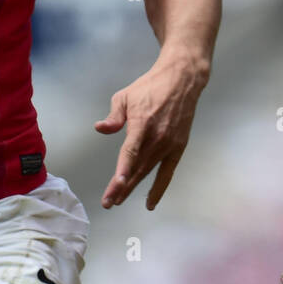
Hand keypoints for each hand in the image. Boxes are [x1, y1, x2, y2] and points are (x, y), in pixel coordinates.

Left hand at [94, 57, 206, 209]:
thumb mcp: (125, 96)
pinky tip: (150, 203)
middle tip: (107, 202)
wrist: (181, 80)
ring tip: (118, 201)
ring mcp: (169, 143)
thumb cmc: (150, 86)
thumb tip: (100, 129)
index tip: (116, 186)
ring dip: (133, 187)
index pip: (131, 151)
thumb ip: (114, 117)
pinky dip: (159, 189)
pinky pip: (168, 173)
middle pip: (137, 167)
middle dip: (121, 187)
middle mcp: (157, 137)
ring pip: (148, 171)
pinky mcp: (178, 147)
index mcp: (142, 123)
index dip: (123, 170)